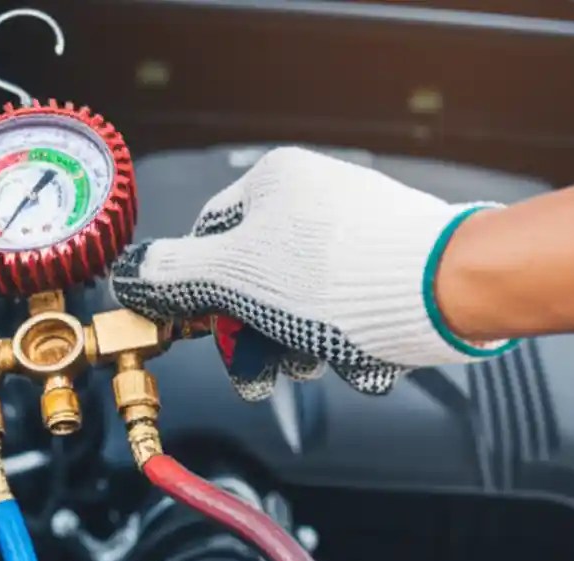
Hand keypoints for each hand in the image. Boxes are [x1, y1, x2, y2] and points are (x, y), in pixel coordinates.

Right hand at [111, 147, 515, 400]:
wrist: (446, 292)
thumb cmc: (340, 276)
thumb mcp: (230, 277)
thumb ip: (171, 275)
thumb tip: (128, 273)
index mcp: (274, 182)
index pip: (209, 238)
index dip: (201, 292)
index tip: (207, 328)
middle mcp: (318, 197)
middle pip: (257, 280)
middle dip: (259, 332)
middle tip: (267, 364)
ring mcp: (360, 230)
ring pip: (304, 304)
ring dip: (305, 346)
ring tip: (324, 360)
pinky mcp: (396, 264)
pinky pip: (351, 311)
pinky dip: (349, 342)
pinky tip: (361, 357)